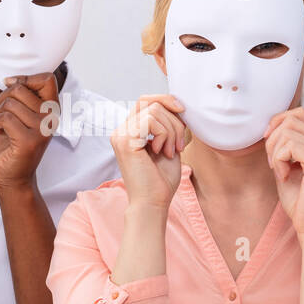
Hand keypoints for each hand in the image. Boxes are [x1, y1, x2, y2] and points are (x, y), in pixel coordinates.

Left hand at [0, 73, 58, 189]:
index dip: (26, 80)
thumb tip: (10, 80)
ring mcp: (42, 130)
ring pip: (9, 103)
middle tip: (1, 114)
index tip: (13, 92)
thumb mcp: (21, 116)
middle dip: (3, 98)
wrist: (13, 177)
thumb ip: (22, 97)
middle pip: (20, 88)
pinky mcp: (28, 141)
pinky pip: (4, 118)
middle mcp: (52, 118)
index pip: (47, 79)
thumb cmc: (13, 143)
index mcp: (52, 110)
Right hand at [112, 94, 188, 208]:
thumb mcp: (168, 144)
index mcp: (129, 131)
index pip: (145, 100)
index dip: (165, 100)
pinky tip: (160, 152)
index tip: (182, 111)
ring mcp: (120, 134)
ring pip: (154, 111)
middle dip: (173, 121)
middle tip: (177, 145)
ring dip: (170, 131)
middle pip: (151, 103)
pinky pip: (151, 121)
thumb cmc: (160, 180)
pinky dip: (163, 135)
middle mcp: (121, 130)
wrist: (153, 203)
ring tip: (169, 151)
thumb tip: (177, 104)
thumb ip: (167, 125)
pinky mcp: (125, 140)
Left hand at [263, 107, 303, 240]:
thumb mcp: (288, 167)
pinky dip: (279, 160)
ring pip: (288, 131)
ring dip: (274, 151)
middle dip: (273, 138)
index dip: (278, 123)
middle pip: (292, 118)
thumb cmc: (301, 202)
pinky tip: (283, 176)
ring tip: (279, 171)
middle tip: (272, 162)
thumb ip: (283, 148)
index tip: (269, 147)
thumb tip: (270, 129)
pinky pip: (289, 146)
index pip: (298, 114)